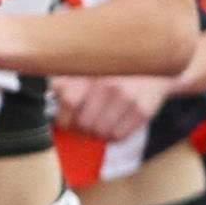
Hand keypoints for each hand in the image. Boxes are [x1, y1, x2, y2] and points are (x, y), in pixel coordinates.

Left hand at [55, 73, 172, 142]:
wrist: (153, 67)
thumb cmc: (111, 71)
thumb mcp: (86, 69)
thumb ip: (66, 84)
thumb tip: (52, 104)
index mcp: (90, 71)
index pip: (68, 101)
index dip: (64, 118)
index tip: (65, 123)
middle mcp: (108, 83)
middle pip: (84, 123)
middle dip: (80, 130)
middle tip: (83, 128)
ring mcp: (128, 97)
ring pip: (101, 133)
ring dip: (96, 135)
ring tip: (99, 126)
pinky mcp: (143, 110)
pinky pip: (119, 137)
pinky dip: (112, 137)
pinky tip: (113, 126)